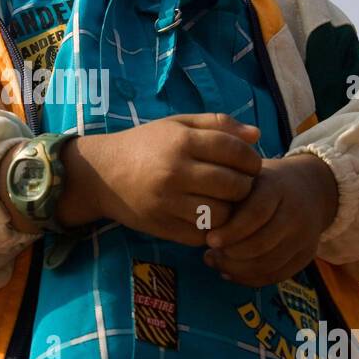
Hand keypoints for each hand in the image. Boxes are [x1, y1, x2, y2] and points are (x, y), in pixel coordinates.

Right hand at [56, 113, 261, 245]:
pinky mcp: (163, 227)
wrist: (101, 174)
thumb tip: (257, 135)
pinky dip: (211, 227)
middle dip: (245, 186)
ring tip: (224, 201)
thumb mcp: (177, 125)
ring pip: (222, 214)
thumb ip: (217, 125)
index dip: (251, 159)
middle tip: (240, 185)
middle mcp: (175, 172)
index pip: (235, 151)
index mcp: (181, 141)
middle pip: (234, 185)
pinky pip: (203, 233)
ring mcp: (168, 203)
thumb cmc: (145, 145)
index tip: (249, 164)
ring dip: (230, 210)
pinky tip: (206, 215)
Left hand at [201, 152, 339, 285]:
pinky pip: (276, 275)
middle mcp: (296, 212)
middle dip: (231, 255)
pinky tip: (230, 271)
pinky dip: (250, 278)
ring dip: (237, 269)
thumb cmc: (264, 184)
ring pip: (268, 264)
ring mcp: (305, 236)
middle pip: (262, 244)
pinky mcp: (307, 255)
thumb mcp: (246, 178)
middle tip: (209, 254)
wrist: (309, 189)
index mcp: (277, 187)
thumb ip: (226, 197)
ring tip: (216, 261)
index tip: (209, 240)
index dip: (231, 230)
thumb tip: (202, 225)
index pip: (256, 213)